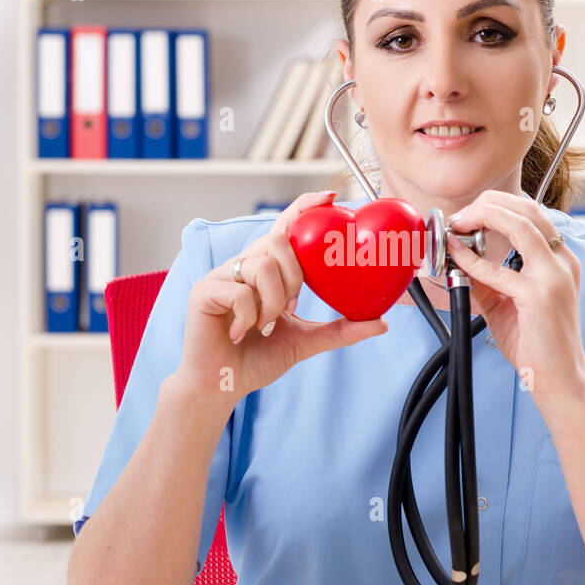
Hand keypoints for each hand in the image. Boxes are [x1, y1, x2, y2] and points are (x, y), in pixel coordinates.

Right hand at [176, 190, 387, 413]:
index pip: (286, 226)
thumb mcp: (306, 341)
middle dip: (294, 278)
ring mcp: (221, 275)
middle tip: (287, 308)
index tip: (331, 199)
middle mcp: (244, 265)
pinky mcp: (204, 291)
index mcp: (267, 269)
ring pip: (262, 265)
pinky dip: (249, 317)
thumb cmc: (257, 359)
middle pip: (279, 242)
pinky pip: (239, 291)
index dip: (305, 206)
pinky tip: (240, 333)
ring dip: (272, 302)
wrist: (222, 386)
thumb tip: (381, 323)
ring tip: (263, 325)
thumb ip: (340, 330)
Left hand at [444, 190, 584, 419]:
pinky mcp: (540, 295)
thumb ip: (485, 280)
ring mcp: (554, 276)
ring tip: (460, 223)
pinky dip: (473, 259)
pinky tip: (457, 257)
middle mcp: (562, 261)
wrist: (559, 379)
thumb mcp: (506, 303)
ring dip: (484, 216)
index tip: (469, 215)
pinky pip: (499, 269)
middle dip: (489, 203)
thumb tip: (458, 259)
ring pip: (520, 224)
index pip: (531, 214)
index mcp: (560, 260)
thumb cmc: (538, 344)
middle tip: (461, 215)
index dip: (497, 206)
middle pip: (527, 209)